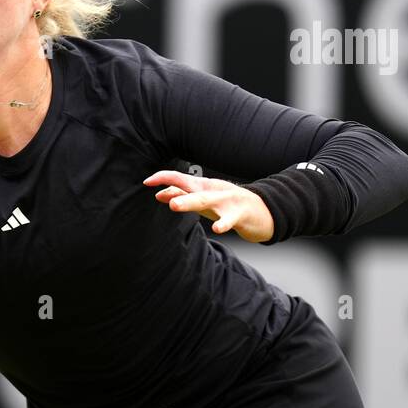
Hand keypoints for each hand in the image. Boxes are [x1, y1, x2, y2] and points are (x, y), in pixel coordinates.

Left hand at [142, 169, 274, 242]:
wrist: (261, 210)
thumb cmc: (226, 204)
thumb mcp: (202, 198)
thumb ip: (181, 195)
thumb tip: (158, 194)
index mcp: (202, 187)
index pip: (179, 178)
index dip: (163, 178)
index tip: (146, 182)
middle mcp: (212, 191)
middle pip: (190, 188)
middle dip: (173, 190)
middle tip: (157, 194)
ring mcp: (226, 202)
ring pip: (206, 201)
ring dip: (189, 202)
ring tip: (175, 206)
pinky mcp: (239, 215)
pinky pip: (230, 220)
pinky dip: (223, 224)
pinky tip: (217, 229)